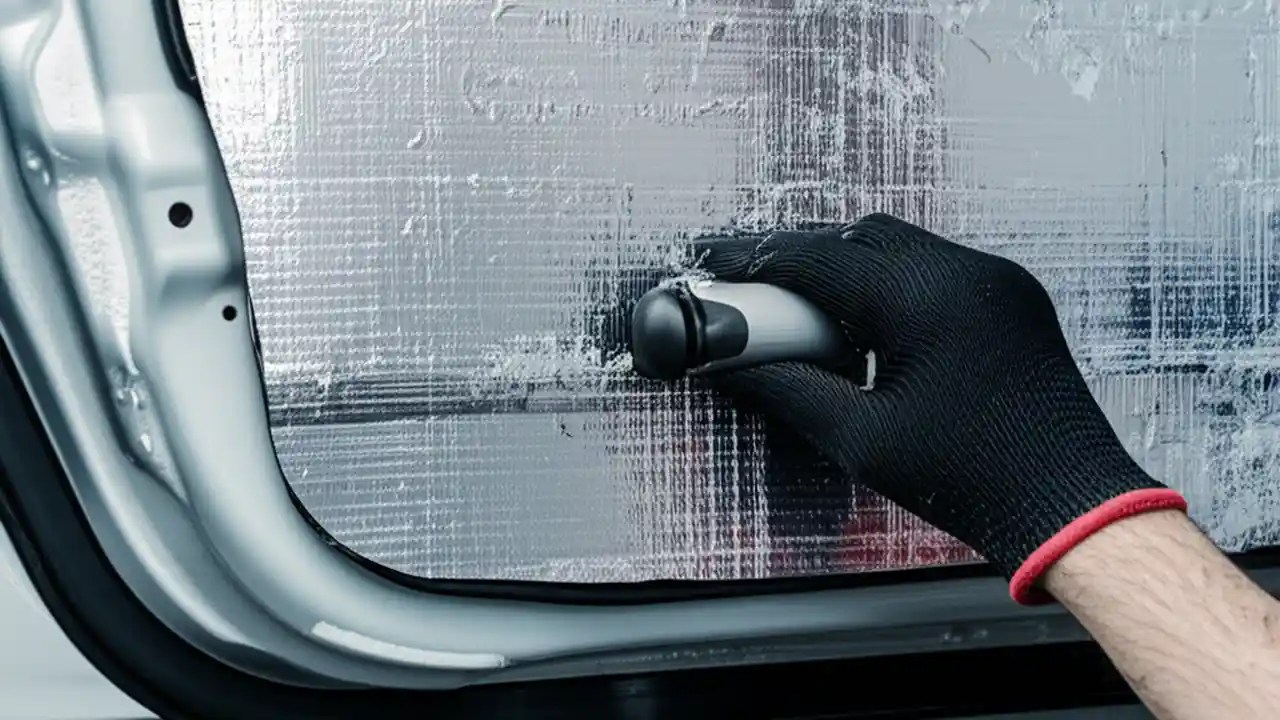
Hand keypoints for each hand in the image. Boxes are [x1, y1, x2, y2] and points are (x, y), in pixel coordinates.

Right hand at [700, 213, 1186, 602]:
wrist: (1067, 501)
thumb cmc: (976, 478)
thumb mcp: (858, 437)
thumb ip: (787, 390)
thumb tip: (736, 367)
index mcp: (923, 299)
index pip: (815, 258)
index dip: (754, 259)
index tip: (715, 261)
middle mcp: (964, 272)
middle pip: (855, 236)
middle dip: (799, 257)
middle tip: (754, 289)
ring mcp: (994, 280)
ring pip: (897, 245)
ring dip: (846, 267)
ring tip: (807, 312)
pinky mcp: (1010, 297)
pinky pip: (935, 265)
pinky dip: (890, 281)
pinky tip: (867, 321)